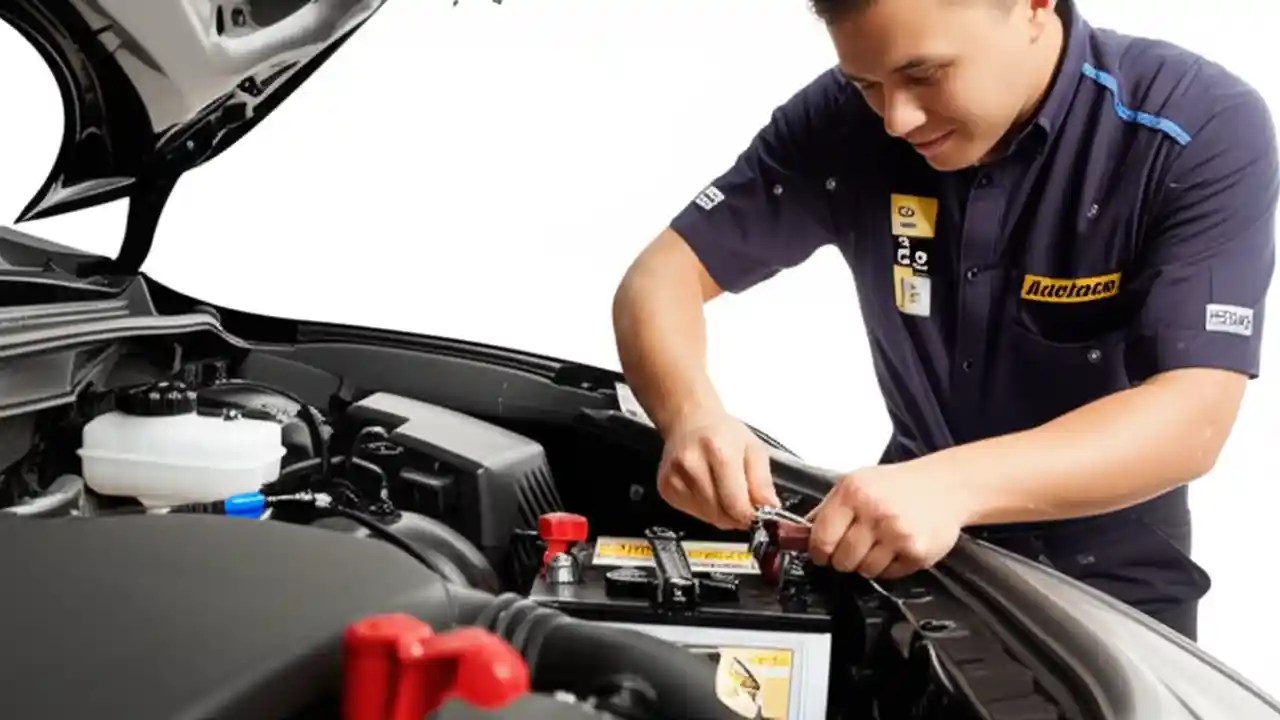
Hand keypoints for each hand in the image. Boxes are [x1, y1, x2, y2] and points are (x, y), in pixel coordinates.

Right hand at [656, 410, 780, 529]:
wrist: (689, 420)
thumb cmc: (723, 433)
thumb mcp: (754, 450)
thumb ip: (762, 482)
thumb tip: (770, 510)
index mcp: (719, 452)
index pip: (735, 504)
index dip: (750, 516)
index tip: (756, 514)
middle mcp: (691, 464)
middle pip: (720, 514)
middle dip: (736, 516)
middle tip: (743, 502)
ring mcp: (674, 478)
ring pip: (708, 518)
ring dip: (722, 514)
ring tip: (724, 492)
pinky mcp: (665, 488)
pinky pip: (693, 514)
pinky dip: (706, 510)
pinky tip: (708, 491)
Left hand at [806, 463, 967, 578]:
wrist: (945, 485)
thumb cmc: (898, 485)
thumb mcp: (856, 483)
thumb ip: (827, 509)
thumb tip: (799, 534)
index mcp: (853, 493)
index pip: (821, 538)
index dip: (818, 552)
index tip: (820, 554)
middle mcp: (874, 512)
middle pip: (841, 560)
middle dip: (843, 559)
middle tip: (854, 547)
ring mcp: (896, 533)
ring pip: (864, 570)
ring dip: (867, 564)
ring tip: (879, 543)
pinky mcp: (916, 552)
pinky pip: (888, 574)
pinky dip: (889, 566)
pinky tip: (896, 547)